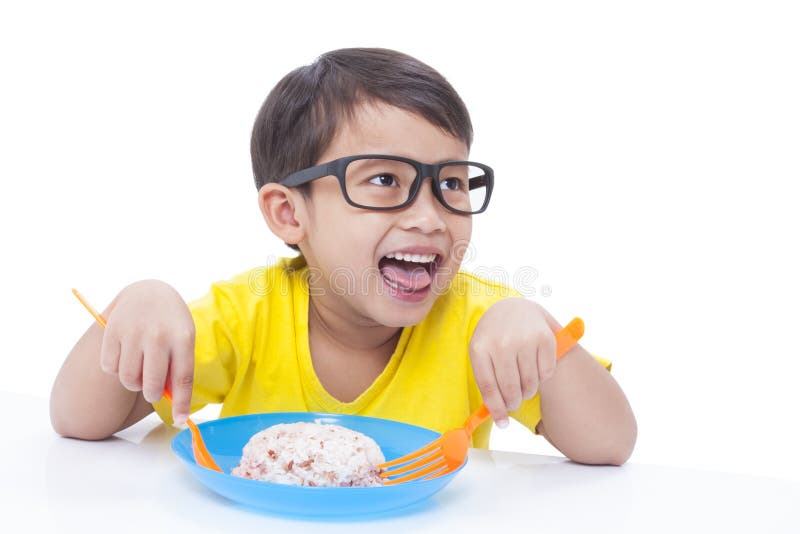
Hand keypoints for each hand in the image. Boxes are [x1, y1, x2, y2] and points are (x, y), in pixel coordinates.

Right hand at [100, 280, 194, 423]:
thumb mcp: (183, 338)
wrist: (149, 292)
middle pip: (152, 385)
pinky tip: (126, 354)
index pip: (183, 378)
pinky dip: (117, 368)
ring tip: (140, 368)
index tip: (181, 421)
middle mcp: (158, 335)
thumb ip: (178, 367)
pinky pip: (110, 368)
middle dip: (153, 394)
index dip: (181, 403)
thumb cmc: (171, 324)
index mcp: (182, 337)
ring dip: (134, 382)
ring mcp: (133, 333)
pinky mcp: (112, 332)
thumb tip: (171, 401)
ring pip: (129, 379)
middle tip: (153, 390)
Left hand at [469, 298, 560, 427]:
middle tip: (514, 402)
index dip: (496, 409)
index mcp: (480, 347)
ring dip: (528, 391)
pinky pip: (546, 374)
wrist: (514, 308)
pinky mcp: (544, 338)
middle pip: (510, 390)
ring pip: (530, 384)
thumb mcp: (482, 352)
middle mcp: (502, 343)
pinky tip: (534, 366)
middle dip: (513, 403)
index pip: (488, 387)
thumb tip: (499, 417)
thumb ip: (487, 381)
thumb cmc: (494, 338)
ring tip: (522, 381)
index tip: (503, 423)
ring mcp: (524, 339)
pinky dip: (542, 377)